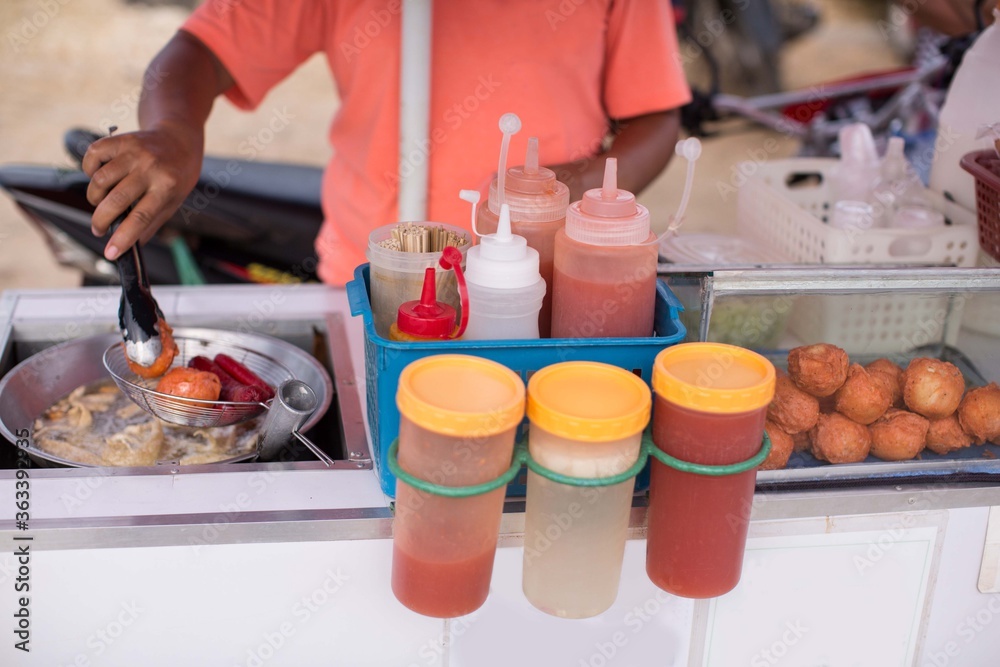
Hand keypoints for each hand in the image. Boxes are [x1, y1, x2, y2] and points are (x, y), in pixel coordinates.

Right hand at [82, 122, 202, 260]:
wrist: (179, 138)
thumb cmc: (177, 175)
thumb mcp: (174, 201)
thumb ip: (153, 222)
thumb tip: (132, 246)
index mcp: (167, 186)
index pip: (142, 217)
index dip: (123, 237)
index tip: (110, 253)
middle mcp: (150, 167)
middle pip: (116, 200)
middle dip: (101, 221)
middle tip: (99, 229)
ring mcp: (134, 152)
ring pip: (100, 180)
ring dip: (94, 197)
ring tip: (101, 202)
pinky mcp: (120, 139)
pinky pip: (93, 155)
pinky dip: (89, 169)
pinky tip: (97, 177)